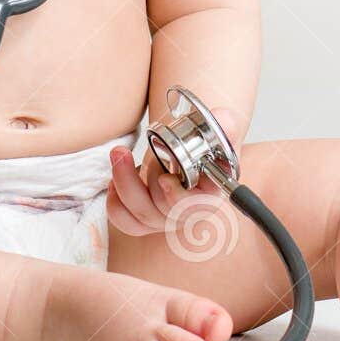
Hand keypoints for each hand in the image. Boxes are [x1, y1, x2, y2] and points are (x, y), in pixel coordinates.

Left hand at [107, 102, 245, 237]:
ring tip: (119, 154)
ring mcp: (164, 219)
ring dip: (124, 183)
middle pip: (163, 210)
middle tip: (129, 152)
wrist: (187, 151)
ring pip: (140, 214)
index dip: (178, 197)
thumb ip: (223, 127)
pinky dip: (115, 200)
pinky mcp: (143, 219)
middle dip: (144, 178)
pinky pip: (124, 220)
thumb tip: (224, 120)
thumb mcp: (215, 134)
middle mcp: (186, 213)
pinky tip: (116, 177)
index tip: (165, 179)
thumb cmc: (202, 147)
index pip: (196, 208)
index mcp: (209, 196)